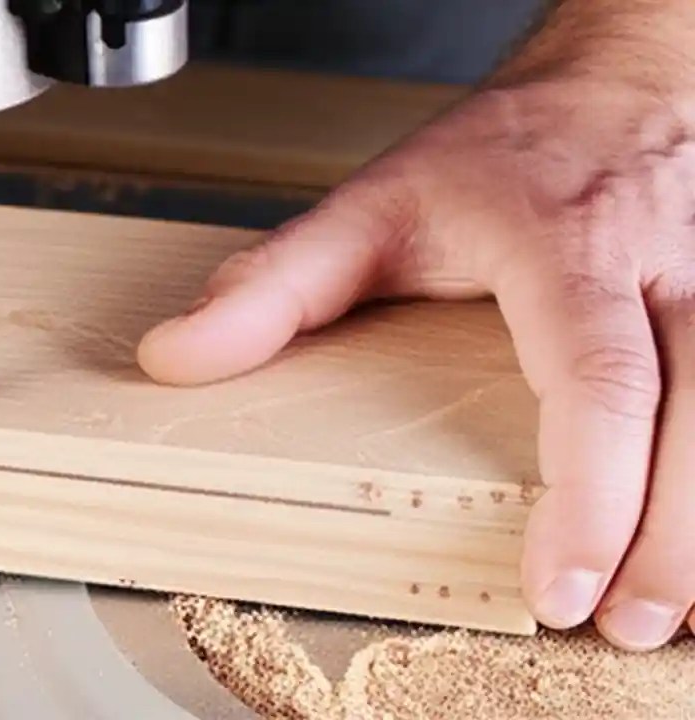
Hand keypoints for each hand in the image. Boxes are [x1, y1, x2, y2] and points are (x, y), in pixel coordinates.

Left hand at [138, 74, 694, 650]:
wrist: (616, 83)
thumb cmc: (502, 158)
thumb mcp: (371, 207)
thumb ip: (275, 286)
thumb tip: (176, 356)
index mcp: (568, 251)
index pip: (598, 380)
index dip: (589, 494)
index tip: (555, 587)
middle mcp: (662, 273)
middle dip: (668, 540)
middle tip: (620, 626)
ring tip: (659, 614)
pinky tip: (684, 546)